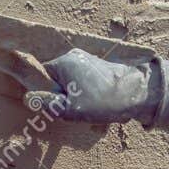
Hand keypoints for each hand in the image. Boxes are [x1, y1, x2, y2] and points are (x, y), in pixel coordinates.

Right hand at [32, 48, 168, 125]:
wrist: (140, 94)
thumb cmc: (104, 100)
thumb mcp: (70, 108)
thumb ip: (47, 103)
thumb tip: (28, 98)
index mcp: (64, 62)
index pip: (42, 76)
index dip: (47, 94)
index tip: (58, 106)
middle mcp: (75, 56)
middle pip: (58, 81)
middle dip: (65, 99)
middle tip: (77, 111)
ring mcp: (89, 61)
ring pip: (73, 85)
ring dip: (78, 101)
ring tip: (92, 110)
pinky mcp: (100, 69)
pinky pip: (86, 85)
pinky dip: (90, 98)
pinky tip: (100, 107)